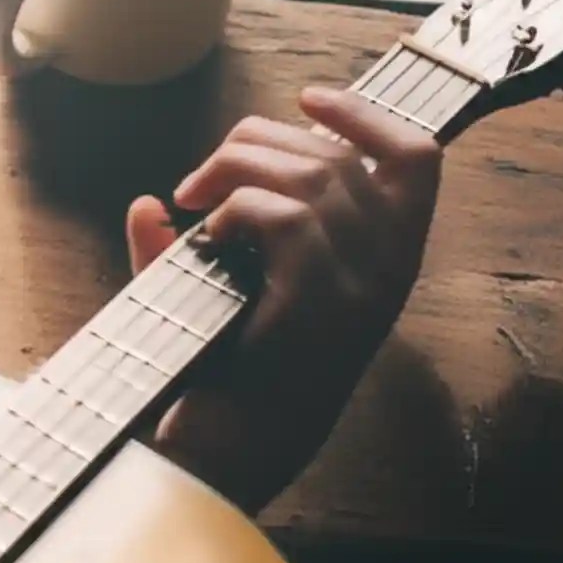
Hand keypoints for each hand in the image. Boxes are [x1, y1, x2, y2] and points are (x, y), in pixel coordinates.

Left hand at [126, 87, 443, 515]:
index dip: (366, 116)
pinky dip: (235, 210)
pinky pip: (285, 215)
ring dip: (235, 168)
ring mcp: (361, 287)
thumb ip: (184, 254)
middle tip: (197, 181)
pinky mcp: (320, 302)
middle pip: (338, 155)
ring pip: (311, 173)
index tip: (307, 100)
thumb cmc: (219, 383)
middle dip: (256, 143)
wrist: (223, 462)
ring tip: (191, 199)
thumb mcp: (211, 302)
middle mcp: (387, 271)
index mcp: (382, 264)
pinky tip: (206, 236)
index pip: (416, 161)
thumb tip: (146, 206)